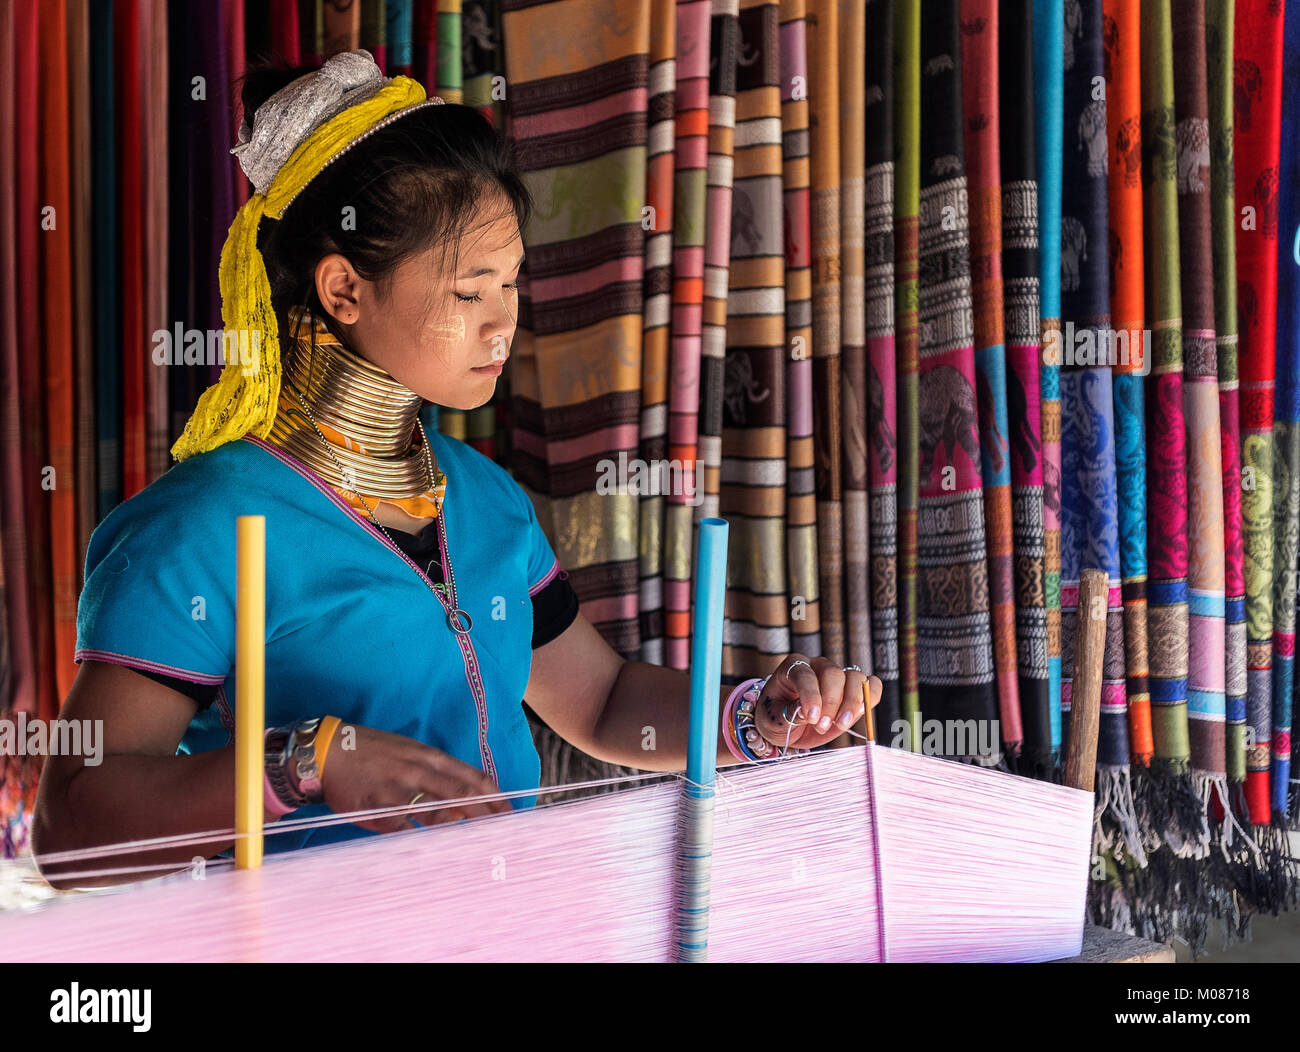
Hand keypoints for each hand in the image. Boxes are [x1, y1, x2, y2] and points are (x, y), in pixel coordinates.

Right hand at [320, 724, 512, 833]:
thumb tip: (464, 795)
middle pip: (461, 794)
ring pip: (436, 810)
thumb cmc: (372, 752)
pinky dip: (420, 839)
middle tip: (504, 830)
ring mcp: (397, 789)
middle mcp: (417, 770)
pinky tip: (434, 850)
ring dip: (459, 827)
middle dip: (487, 813)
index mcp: (428, 756)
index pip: (470, 775)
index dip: (493, 794)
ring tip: (478, 843)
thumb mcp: (409, 751)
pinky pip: (403, 827)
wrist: (328, 752)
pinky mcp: (376, 807)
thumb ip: (435, 771)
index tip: (509, 810)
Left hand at [750, 656, 881, 749]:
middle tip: (822, 725)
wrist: (786, 725)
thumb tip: (808, 711)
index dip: (811, 696)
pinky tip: (857, 715)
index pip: (806, 674)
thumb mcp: (773, 719)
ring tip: (840, 725)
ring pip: (856, 677)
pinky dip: (871, 698)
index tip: (811, 717)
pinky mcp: (853, 689)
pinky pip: (872, 684)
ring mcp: (838, 675)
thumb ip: (790, 713)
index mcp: (793, 667)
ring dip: (852, 703)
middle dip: (831, 703)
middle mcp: (817, 666)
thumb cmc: (776, 718)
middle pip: (834, 674)